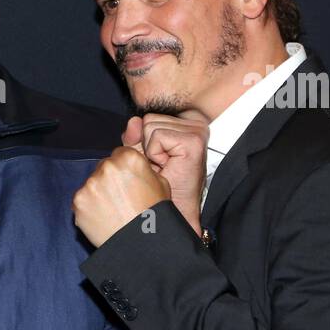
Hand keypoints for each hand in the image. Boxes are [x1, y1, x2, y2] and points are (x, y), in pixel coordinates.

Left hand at [72, 146, 170, 247]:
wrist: (140, 244)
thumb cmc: (155, 216)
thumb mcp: (161, 184)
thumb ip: (143, 170)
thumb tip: (132, 169)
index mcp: (129, 159)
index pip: (120, 154)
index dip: (124, 168)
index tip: (127, 181)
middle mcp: (107, 167)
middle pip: (104, 167)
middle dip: (109, 179)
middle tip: (120, 199)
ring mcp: (90, 184)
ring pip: (92, 183)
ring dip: (98, 193)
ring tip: (113, 211)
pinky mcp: (78, 201)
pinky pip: (82, 200)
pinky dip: (89, 208)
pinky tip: (103, 218)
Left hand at [123, 112, 208, 235]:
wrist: (174, 211)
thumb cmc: (159, 186)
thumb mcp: (142, 156)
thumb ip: (135, 138)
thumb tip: (132, 120)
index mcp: (186, 123)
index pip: (148, 118)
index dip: (143, 142)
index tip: (156, 160)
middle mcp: (196, 123)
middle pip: (147, 119)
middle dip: (145, 146)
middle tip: (160, 165)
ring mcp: (197, 131)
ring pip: (149, 126)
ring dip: (149, 151)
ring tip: (163, 167)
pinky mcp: (193, 141)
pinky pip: (156, 136)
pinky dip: (154, 154)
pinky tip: (166, 167)